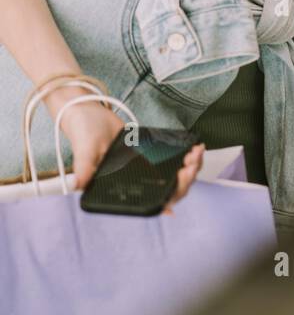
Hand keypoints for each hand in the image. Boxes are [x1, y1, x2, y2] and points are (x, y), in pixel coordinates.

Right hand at [60, 102, 203, 213]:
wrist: (89, 112)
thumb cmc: (83, 133)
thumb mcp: (84, 150)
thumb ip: (84, 167)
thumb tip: (77, 184)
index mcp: (120, 188)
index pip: (147, 201)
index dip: (165, 201)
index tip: (177, 194)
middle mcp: (136, 182)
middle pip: (168, 190)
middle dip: (185, 179)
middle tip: (190, 163)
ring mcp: (146, 169)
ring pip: (175, 177)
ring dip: (190, 168)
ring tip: (196, 153)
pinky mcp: (153, 156)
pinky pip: (174, 161)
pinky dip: (187, 157)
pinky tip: (195, 148)